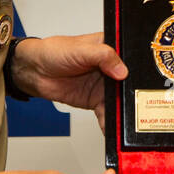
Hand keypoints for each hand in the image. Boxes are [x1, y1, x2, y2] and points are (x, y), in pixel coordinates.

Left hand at [13, 32, 127, 128]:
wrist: (35, 71)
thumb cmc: (54, 52)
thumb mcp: (80, 49)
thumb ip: (103, 56)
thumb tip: (122, 70)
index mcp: (111, 48)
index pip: (131, 59)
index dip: (137, 70)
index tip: (139, 82)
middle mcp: (111, 67)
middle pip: (129, 83)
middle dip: (132, 95)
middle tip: (135, 105)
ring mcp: (104, 85)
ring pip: (120, 100)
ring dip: (123, 110)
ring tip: (125, 119)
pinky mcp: (96, 100)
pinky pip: (107, 112)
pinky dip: (110, 121)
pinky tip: (111, 126)